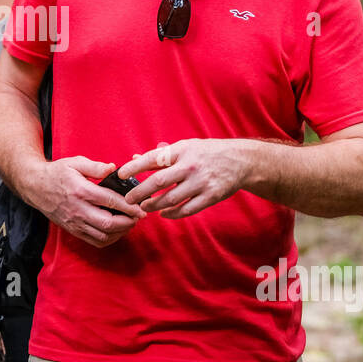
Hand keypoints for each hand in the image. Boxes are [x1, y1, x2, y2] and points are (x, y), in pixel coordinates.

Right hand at [32, 156, 146, 248]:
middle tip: (139, 217)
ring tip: (130, 223)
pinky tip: (117, 231)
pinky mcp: (73, 230)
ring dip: (120, 232)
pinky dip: (109, 239)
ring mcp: (75, 222)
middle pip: (108, 223)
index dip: (128, 206)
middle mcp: (78, 209)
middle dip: (128, 222)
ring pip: (103, 236)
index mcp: (80, 191)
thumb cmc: (56, 173)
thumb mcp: (75, 162)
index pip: (110, 201)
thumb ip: (96, 167)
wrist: (35, 187)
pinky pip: (94, 241)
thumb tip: (113, 168)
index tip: (140, 207)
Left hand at [117, 138, 249, 218]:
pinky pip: (187, 209)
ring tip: (144, 207)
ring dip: (154, 205)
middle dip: (140, 192)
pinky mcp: (211, 197)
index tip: (120, 174)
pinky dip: (173, 214)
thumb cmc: (207, 152)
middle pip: (159, 181)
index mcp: (182, 150)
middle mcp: (190, 166)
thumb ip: (161, 155)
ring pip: (171, 199)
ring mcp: (201, 182)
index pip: (153, 158)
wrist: (241, 160)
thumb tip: (135, 158)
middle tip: (128, 199)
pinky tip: (163, 214)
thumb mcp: (186, 147)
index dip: (135, 167)